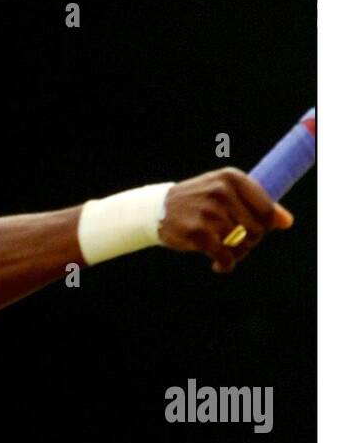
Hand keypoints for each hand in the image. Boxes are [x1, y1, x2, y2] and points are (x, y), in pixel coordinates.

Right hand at [159, 168, 293, 272]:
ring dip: (235, 254)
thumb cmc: (199, 202)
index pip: (267, 210)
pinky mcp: (197, 231)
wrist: (157, 209)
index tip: (251, 230)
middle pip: (256, 230)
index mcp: (232, 178)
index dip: (264, 227)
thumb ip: (257, 205)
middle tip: (233, 243)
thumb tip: (287, 222)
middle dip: (248, 242)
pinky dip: (225, 264)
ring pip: (241, 244)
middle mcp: (221, 191)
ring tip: (223, 251)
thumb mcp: (227, 194)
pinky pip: (225, 256)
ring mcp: (209, 211)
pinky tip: (217, 264)